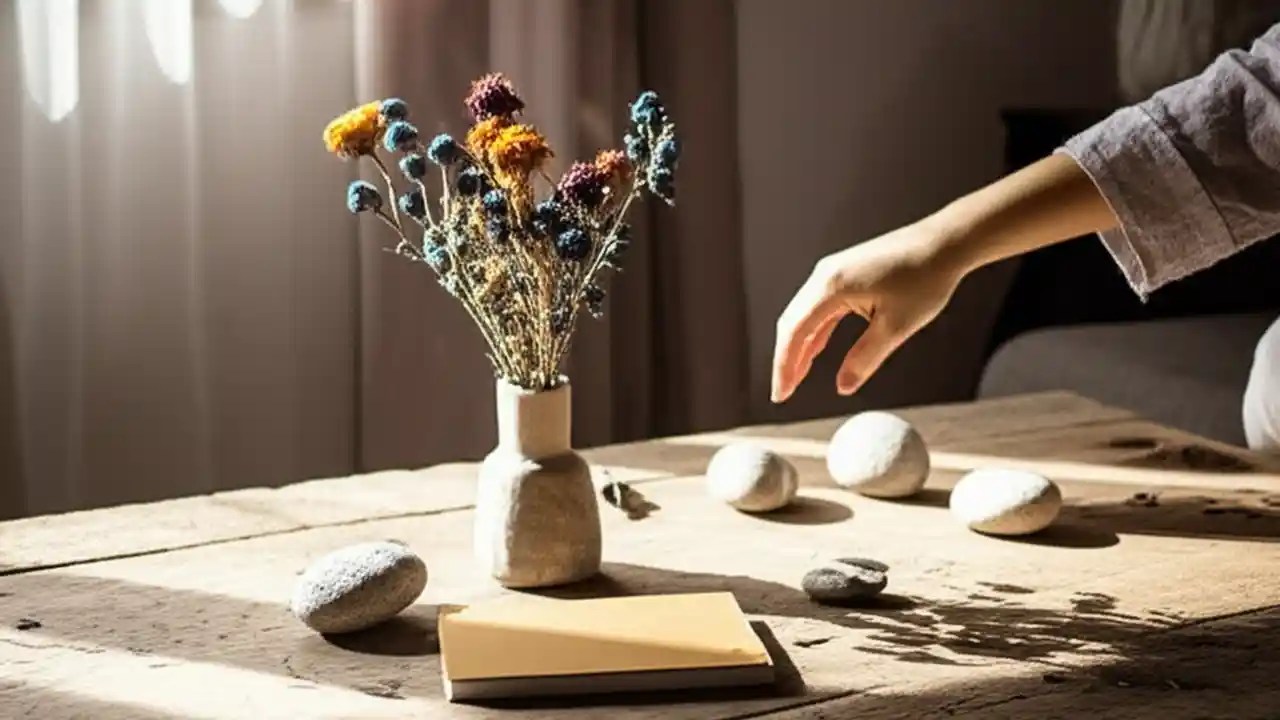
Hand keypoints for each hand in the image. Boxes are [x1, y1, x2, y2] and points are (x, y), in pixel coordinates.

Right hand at [770, 222, 963, 401]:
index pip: (794, 333)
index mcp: (832, 285)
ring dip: (799, 347)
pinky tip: (815, 351)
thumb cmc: (925, 276)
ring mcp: (834, 272)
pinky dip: (814, 332)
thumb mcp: (896, 327)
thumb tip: (843, 386)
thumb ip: (865, 359)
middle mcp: (825, 275)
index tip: (781, 394)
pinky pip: (820, 307)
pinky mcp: (845, 274)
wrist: (946, 243)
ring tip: (797, 378)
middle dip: (786, 360)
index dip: (784, 367)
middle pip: (792, 323)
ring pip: (804, 316)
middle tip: (785, 392)